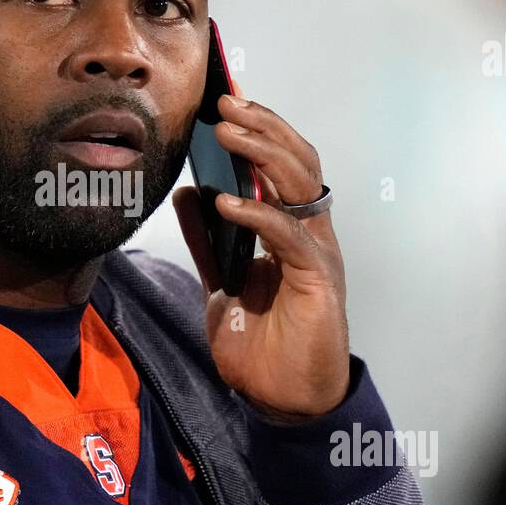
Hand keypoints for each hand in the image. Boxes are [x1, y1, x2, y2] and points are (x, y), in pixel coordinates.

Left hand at [173, 94, 349, 420]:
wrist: (284, 401)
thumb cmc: (261, 344)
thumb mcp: (222, 283)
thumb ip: (208, 240)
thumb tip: (187, 193)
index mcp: (291, 229)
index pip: (283, 164)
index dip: (261, 130)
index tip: (227, 103)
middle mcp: (311, 233)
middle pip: (298, 162)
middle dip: (264, 129)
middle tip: (226, 106)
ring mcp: (318, 254)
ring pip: (301, 187)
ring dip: (264, 156)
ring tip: (228, 136)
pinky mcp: (318, 281)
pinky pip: (289, 237)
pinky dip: (259, 215)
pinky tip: (227, 203)